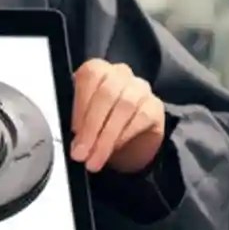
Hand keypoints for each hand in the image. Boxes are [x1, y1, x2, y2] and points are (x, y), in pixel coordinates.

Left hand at [70, 59, 165, 173]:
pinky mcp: (155, 106)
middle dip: (91, 126)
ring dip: (107, 137)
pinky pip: (142, 117)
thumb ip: (77, 124)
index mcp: (97, 70)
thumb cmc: (101, 127)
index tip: (73, 132)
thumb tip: (74, 139)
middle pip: (106, 93)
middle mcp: (120, 74)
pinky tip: (114, 149)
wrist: (128, 146)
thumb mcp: (82, 123)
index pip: (89, 76)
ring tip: (95, 159)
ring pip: (124, 106)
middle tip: (81, 152)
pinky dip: (124, 136)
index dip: (80, 105)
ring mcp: (140, 88)